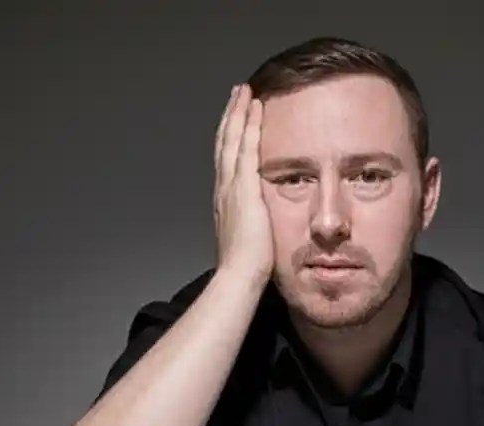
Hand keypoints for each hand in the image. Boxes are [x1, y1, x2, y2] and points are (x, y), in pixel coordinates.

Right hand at [212, 84, 273, 285]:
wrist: (238, 276)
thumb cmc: (246, 267)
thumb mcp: (248, 240)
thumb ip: (252, 226)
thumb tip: (260, 225)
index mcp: (224, 201)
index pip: (226, 160)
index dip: (229, 137)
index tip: (236, 118)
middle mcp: (223, 189)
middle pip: (224, 143)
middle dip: (231, 117)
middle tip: (237, 94)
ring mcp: (232, 186)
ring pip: (233, 140)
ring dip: (239, 113)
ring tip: (245, 92)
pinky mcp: (245, 188)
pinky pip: (247, 149)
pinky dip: (250, 126)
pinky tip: (257, 109)